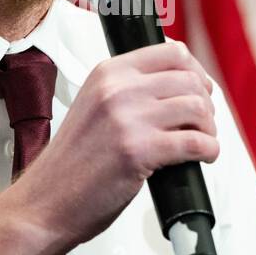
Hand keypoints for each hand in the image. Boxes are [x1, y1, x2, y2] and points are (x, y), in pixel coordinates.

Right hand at [17, 39, 218, 248]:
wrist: (46, 201)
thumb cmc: (71, 163)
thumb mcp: (93, 107)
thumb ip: (127, 92)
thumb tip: (177, 88)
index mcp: (108, 73)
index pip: (171, 53)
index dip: (195, 72)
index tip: (200, 91)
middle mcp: (118, 89)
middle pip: (190, 81)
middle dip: (206, 104)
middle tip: (203, 124)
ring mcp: (128, 119)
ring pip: (197, 109)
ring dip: (209, 128)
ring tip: (203, 142)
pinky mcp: (139, 151)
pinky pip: (195, 142)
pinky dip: (209, 151)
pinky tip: (204, 158)